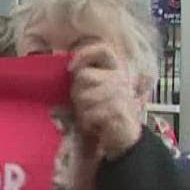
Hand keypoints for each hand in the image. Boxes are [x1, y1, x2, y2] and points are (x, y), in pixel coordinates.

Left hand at [69, 44, 142, 160]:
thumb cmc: (104, 115)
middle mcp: (119, 78)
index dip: (85, 54)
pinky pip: (89, 113)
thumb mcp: (93, 94)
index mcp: (114, 70)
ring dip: (81, 110)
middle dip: (77, 93)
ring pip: (83, 96)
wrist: (123, 139)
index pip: (103, 50)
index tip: (70, 68)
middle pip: (83, 76)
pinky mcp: (117, 110)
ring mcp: (120, 94)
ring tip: (92, 117)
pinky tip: (96, 126)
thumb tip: (66, 73)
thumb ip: (81, 83)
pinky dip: (88, 123)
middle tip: (85, 107)